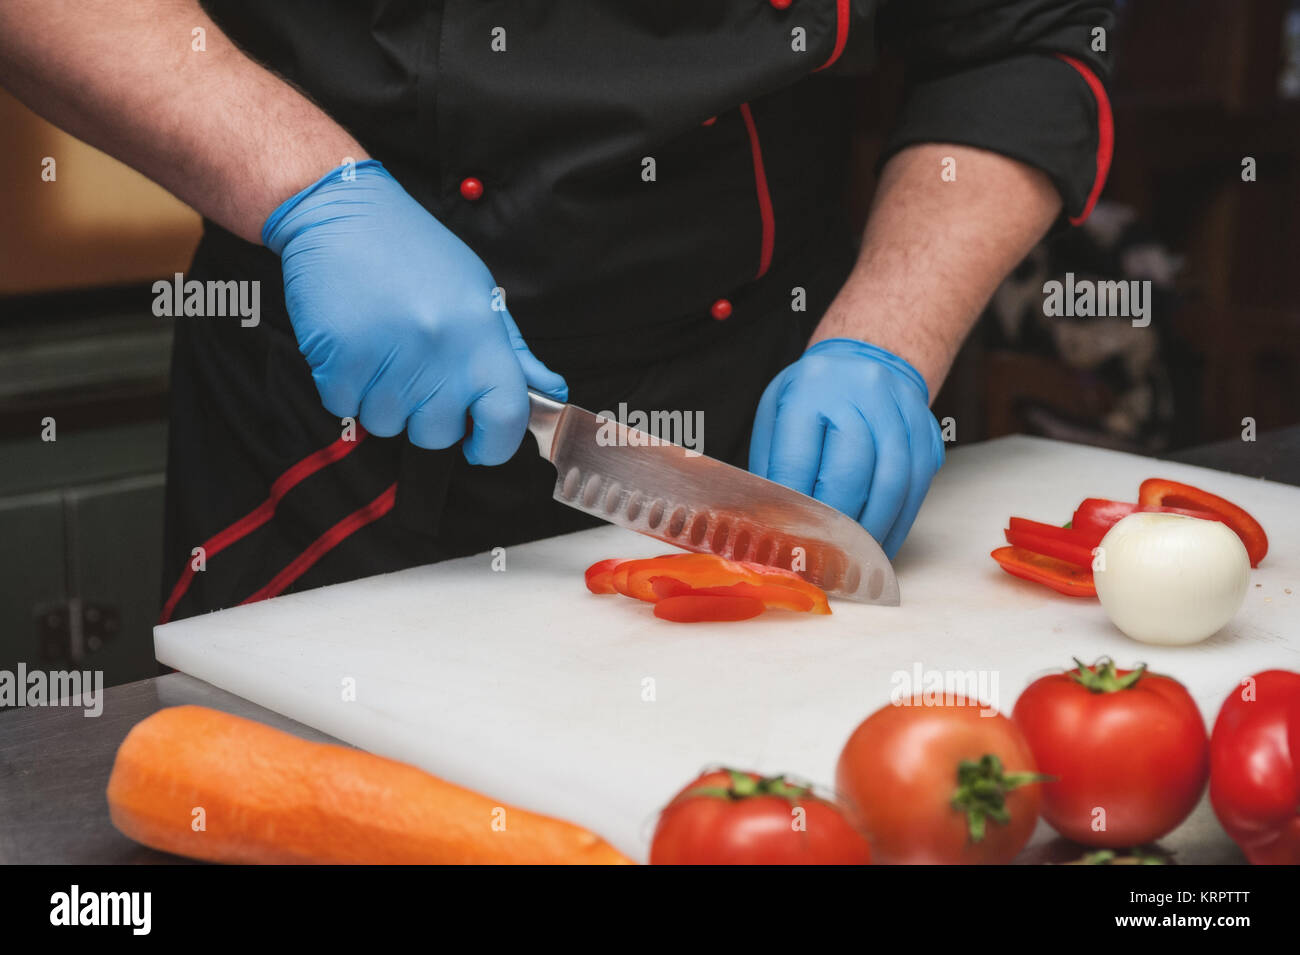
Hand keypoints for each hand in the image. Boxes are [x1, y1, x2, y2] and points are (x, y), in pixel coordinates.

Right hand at [262, 160, 566, 463]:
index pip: (505, 420)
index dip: (494, 445)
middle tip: (414, 371)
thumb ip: (513, 351)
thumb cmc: (414, 251)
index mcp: (481, 336)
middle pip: (437, 434)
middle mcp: (439, 352)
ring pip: (386, 424)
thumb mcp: (478, 292)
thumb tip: (549, 391)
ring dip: (381, 400)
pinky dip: (344, 387)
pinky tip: (352, 345)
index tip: (480, 443)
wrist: (341, 210)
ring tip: (381, 349)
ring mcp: (388, 359)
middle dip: (425, 415)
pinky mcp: (339, 360)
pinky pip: (344, 406)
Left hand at [749, 338, 943, 557]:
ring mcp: (901, 408)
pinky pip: (919, 483)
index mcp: (812, 388)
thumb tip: (775, 525)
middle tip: (826, 556)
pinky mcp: (928, 428)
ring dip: (875, 528)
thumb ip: (775, 466)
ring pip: (894, 481)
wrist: (867, 359)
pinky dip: (900, 520)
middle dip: (838, 523)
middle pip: (853, 471)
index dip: (794, 508)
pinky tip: (883, 540)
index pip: (799, 460)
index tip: (790, 541)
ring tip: (857, 556)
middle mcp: (862, 392)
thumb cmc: (812, 396)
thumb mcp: (777, 415)